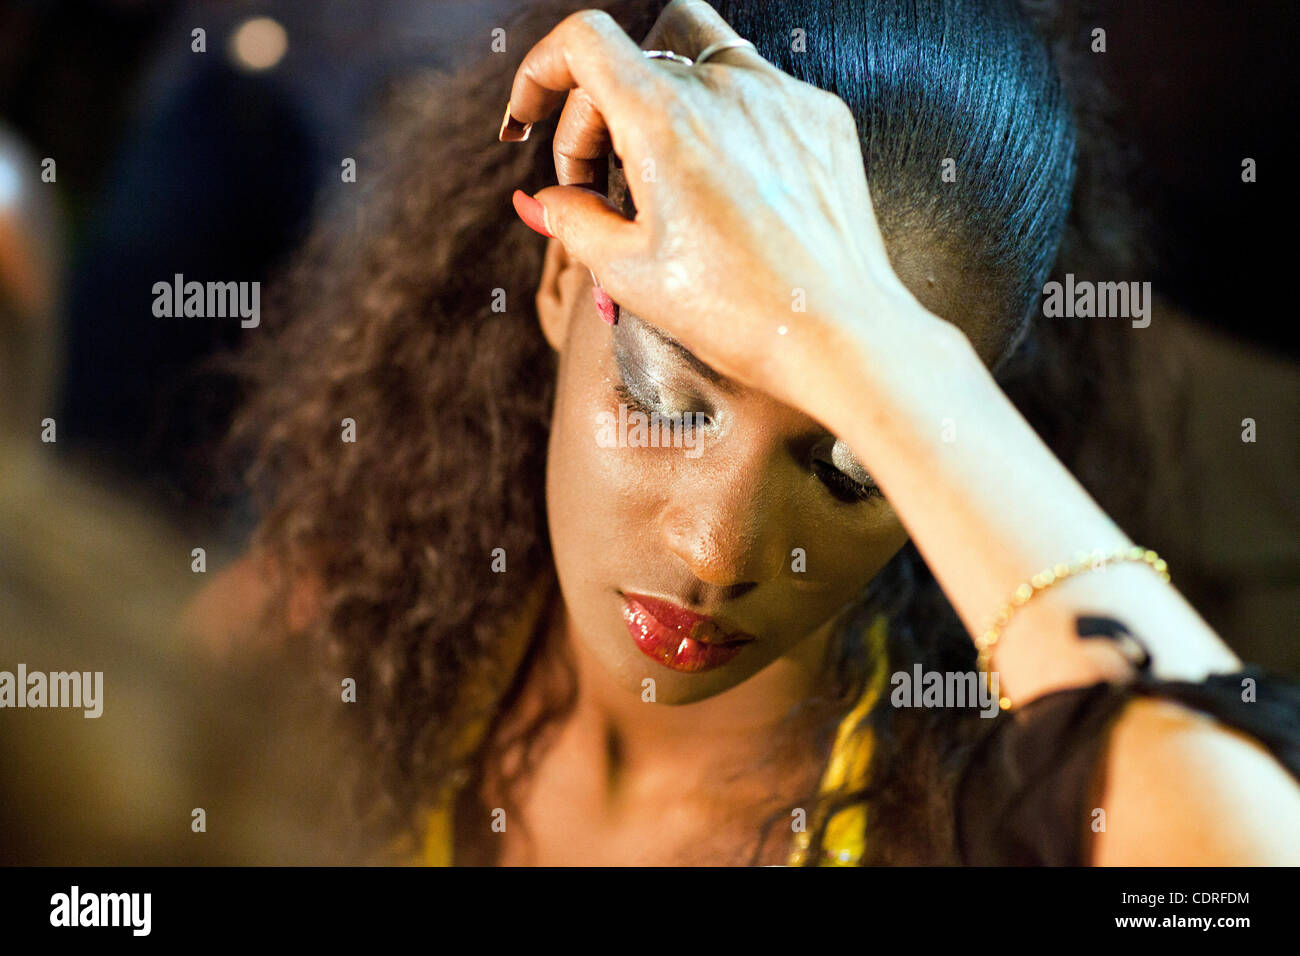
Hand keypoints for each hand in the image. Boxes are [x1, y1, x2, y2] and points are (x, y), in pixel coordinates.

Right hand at [503, 1, 943, 419]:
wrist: (836, 335)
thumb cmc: (734, 312)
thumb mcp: (627, 272)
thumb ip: (571, 221)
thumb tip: (543, 203)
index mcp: (664, 117)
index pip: (583, 40)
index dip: (542, 69)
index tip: (530, 115)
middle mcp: (724, 86)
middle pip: (632, 61)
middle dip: (595, 119)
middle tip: (596, 190)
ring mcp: (780, 96)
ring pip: (697, 59)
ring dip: (659, 105)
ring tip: (660, 178)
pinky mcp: (820, 118)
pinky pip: (757, 91)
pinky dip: (721, 122)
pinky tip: (723, 187)